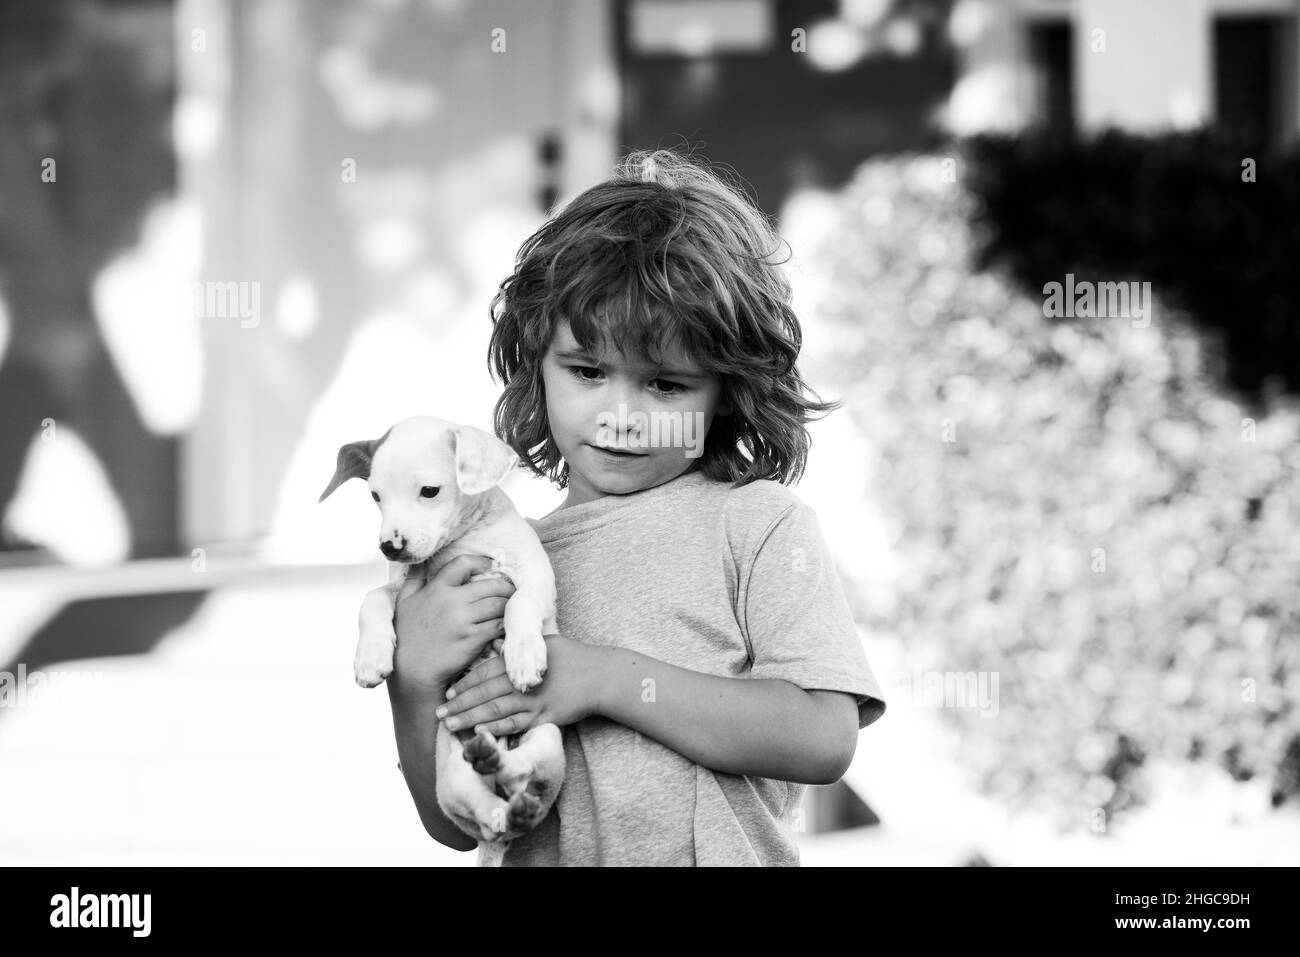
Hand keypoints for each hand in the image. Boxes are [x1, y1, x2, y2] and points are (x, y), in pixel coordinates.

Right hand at [392, 554, 515, 691]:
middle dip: (505, 587)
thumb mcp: (403, 602)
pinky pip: (498, 625)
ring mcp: (463, 620)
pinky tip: (505, 625)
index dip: (482, 562)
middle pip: (491, 585)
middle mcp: (452, 601)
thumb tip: (420, 562)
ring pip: (499, 604)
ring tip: (510, 608)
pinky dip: (505, 624)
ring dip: (508, 605)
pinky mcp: (473, 639)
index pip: (464, 563)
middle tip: (510, 591)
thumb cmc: (406, 637)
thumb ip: (414, 580)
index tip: (491, 567)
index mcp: (437, 588)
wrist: (410, 671)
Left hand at [436, 635, 600, 735]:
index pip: (484, 672)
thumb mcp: (543, 643)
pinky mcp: (544, 717)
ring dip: (470, 718)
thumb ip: (518, 648)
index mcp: (520, 661)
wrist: (599, 676)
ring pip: (495, 711)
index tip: (449, 693)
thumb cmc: (572, 657)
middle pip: (484, 693)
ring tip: (450, 725)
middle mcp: (523, 680)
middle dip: (459, 703)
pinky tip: (479, 734)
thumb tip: (494, 644)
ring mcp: (533, 700)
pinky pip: (516, 725)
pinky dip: (496, 729)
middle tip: (439, 712)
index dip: (464, 683)